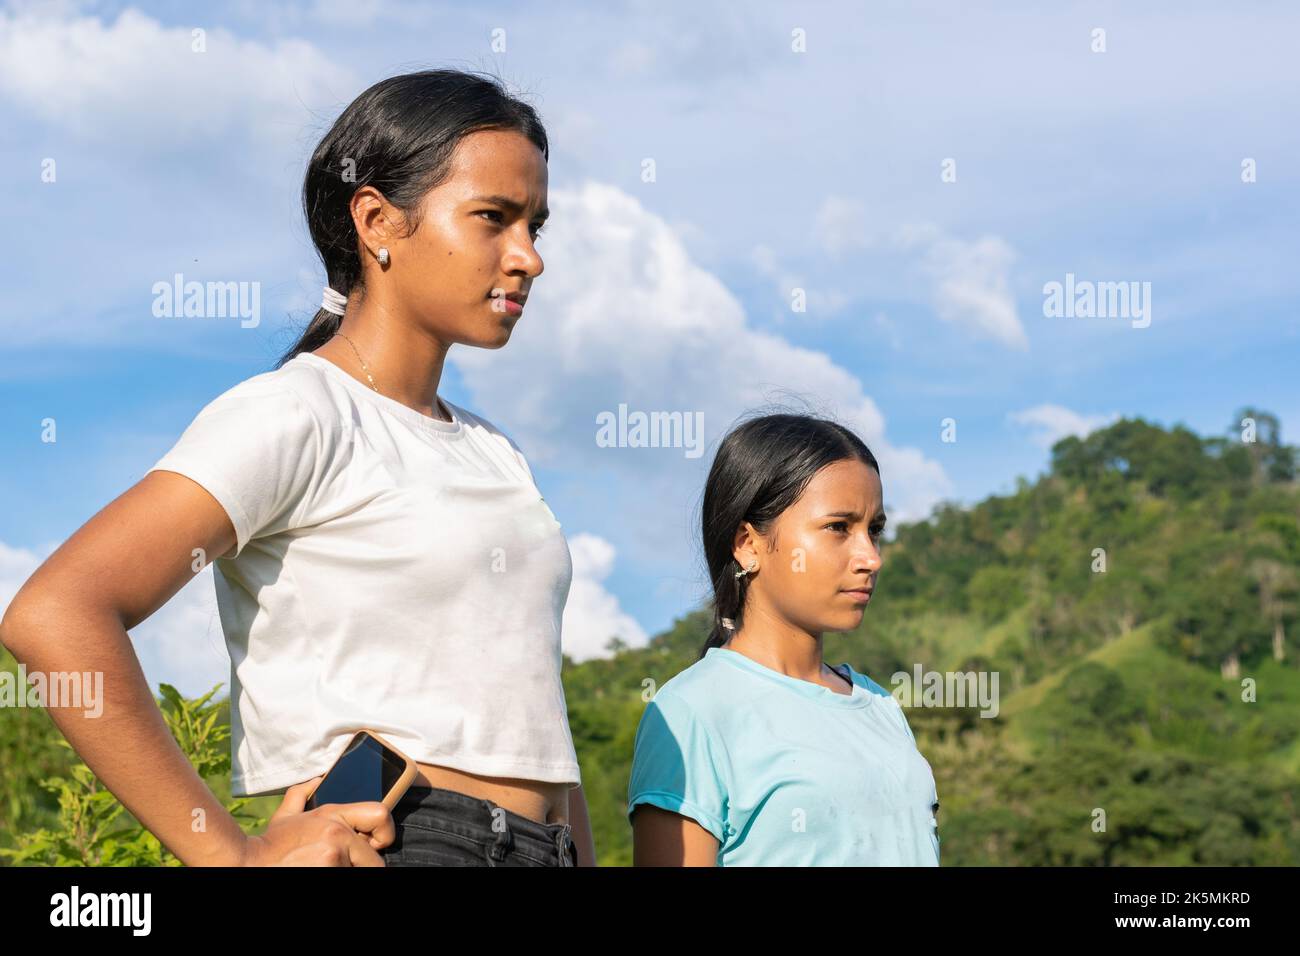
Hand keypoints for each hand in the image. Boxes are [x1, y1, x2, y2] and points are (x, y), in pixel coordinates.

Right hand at [237, 776, 395, 865]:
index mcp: (332, 815)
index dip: (383, 834)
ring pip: (358, 872)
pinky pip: (347, 878)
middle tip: (339, 866)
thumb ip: (303, 794)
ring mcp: (333, 856)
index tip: (375, 845)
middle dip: (360, 866)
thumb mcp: (286, 816)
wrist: (246, 865)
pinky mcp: (330, 870)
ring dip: (344, 872)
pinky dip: (336, 877)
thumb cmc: (270, 846)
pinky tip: (319, 872)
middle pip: (374, 858)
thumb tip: (319, 779)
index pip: (381, 815)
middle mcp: (337, 834)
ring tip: (322, 868)